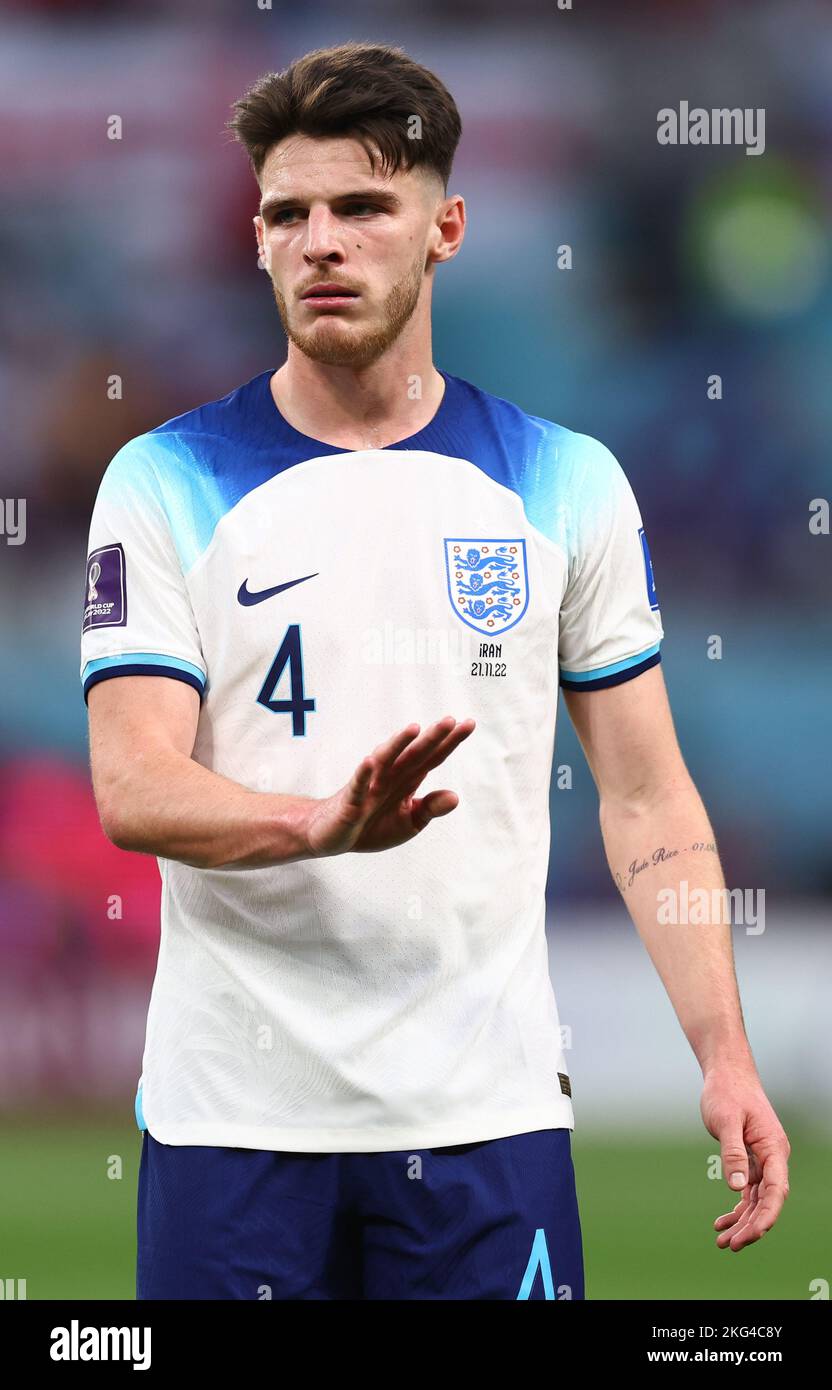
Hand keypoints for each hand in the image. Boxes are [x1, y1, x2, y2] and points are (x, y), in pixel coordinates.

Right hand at [304, 715, 475, 855]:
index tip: (469, 723)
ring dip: (398, 744)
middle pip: (414, 754)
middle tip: (450, 720)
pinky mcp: (350, 801)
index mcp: (407, 779)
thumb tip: (456, 796)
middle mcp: (390, 775)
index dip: (449, 742)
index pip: (432, 757)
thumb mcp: (409, 822)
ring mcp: (369, 786)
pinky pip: (357, 786)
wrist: (331, 835)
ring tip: (414, 729)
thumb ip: (430, 808)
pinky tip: (370, 761)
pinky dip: (363, 774)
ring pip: (386, 761)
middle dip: (431, 738)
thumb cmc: (372, 825)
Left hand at [701, 1063, 790, 1250]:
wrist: (727, 1074)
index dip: (766, 1215)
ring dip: (742, 1222)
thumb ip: (732, 1153)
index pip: (775, 1190)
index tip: (751, 1235)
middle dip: (751, 1226)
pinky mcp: (750, 1161)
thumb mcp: (726, 1120)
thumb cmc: (727, 1093)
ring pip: (757, 1201)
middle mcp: (772, 1158)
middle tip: (730, 1246)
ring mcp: (762, 1161)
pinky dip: (736, 1208)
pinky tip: (721, 1223)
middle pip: (767, 1201)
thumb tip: (737, 1188)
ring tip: (722, 1243)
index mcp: (773, 1148)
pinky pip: (747, 1192)